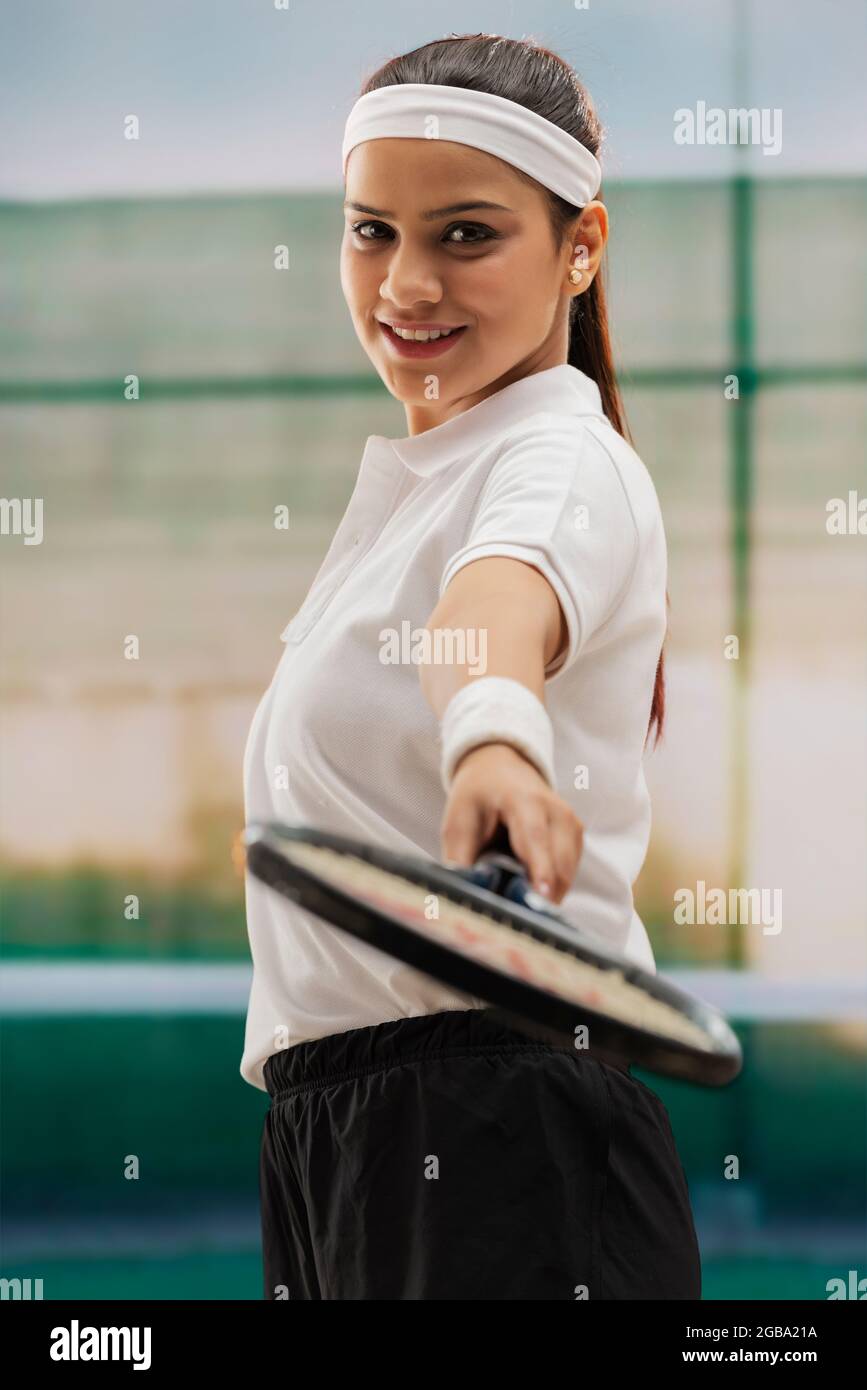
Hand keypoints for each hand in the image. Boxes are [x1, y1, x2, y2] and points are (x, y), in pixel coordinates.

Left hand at [440, 742, 584, 903]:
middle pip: (559, 862)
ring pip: (567, 872)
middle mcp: (555, 809)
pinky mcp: (575, 836)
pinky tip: (529, 889)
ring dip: (547, 894)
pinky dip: (551, 886)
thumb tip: (464, 896)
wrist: (500, 769)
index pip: (535, 838)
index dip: (540, 870)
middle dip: (544, 895)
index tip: (541, 899)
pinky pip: (569, 872)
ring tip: (519, 903)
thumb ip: (460, 859)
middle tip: (519, 920)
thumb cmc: (477, 796)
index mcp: (523, 800)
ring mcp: (571, 822)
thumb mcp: (458, 822)